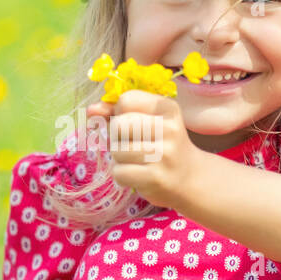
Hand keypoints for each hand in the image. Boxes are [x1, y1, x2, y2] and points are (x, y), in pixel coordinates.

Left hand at [85, 89, 199, 210]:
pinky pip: (119, 172)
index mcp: (167, 108)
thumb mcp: (146, 121)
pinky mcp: (156, 178)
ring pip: (116, 151)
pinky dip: (122, 175)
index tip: (133, 124)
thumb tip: (91, 110)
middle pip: (118, 125)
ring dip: (119, 159)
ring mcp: (164, 154)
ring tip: (137, 161)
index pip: (126, 100)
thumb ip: (116, 112)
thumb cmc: (160, 145)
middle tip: (133, 145)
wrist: (189, 178)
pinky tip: (138, 175)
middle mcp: (169, 129)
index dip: (119, 113)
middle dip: (117, 137)